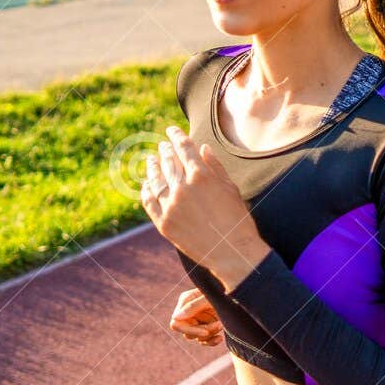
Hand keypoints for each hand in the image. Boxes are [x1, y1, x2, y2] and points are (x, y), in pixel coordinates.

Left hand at [140, 126, 269, 290]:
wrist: (233, 253)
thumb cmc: (237, 220)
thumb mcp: (230, 189)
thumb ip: (214, 166)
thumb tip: (201, 148)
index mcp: (201, 176)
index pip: (184, 148)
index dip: (176, 136)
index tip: (171, 131)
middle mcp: (182, 188)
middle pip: (168, 161)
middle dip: (165, 150)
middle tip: (162, 146)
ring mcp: (170, 206)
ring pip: (155, 179)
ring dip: (152, 167)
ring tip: (151, 160)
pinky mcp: (164, 223)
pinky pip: (149, 201)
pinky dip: (146, 190)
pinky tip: (147, 184)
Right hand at [170, 287, 222, 345]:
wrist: (239, 294)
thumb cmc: (224, 291)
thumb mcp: (209, 298)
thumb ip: (192, 307)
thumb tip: (175, 318)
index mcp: (186, 301)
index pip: (176, 323)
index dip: (189, 330)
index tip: (205, 332)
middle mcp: (189, 311)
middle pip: (187, 332)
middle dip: (204, 331)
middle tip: (219, 325)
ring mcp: (198, 320)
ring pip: (196, 337)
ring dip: (210, 334)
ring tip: (222, 324)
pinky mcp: (207, 327)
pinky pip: (203, 341)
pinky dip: (211, 341)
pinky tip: (220, 338)